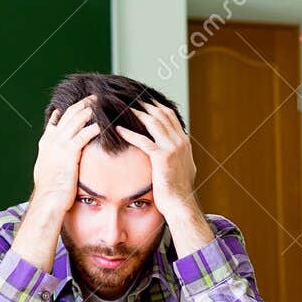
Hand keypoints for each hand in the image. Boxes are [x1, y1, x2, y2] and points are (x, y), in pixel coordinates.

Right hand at [30, 97, 101, 216]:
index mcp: (46, 143)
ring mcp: (59, 145)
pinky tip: (103, 123)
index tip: (74, 105)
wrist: (48, 199)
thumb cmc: (50, 190)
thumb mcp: (47, 170)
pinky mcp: (69, 153)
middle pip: (68, 116)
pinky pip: (84, 135)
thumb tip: (58, 160)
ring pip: (76, 121)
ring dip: (88, 110)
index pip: (56, 122)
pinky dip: (94, 127)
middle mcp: (51, 140)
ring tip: (99, 102)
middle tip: (93, 96)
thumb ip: (53, 160)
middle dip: (81, 104)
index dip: (66, 112)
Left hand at [115, 102, 198, 216]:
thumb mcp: (183, 167)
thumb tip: (175, 150)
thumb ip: (178, 154)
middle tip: (127, 98)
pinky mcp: (162, 158)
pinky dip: (130, 133)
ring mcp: (173, 148)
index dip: (154, 105)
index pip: (169, 115)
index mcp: (184, 141)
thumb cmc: (178, 189)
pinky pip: (144, 141)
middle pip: (161, 114)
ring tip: (122, 107)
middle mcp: (180, 141)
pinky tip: (118, 129)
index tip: (140, 99)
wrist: (180, 203)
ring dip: (136, 113)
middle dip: (144, 104)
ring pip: (153, 123)